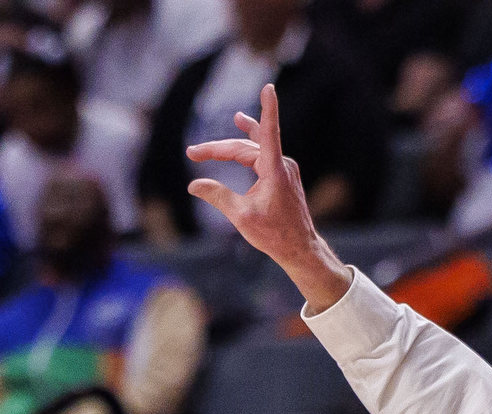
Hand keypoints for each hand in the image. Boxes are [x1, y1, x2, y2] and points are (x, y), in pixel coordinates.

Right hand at [184, 84, 349, 312]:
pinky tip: (248, 136)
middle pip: (246, 147)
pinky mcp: (284, 177)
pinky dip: (250, 149)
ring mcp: (285, 170)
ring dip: (235, 145)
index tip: (269, 87)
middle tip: (192, 153)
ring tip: (235, 119)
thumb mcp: (240, 216)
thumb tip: (194, 184)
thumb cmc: (274, 234)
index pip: (269, 133)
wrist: (300, 248)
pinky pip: (264, 156)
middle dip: (218, 149)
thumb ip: (217, 196)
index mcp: (274, 170)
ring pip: (255, 151)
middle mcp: (282, 165)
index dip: (267, 109)